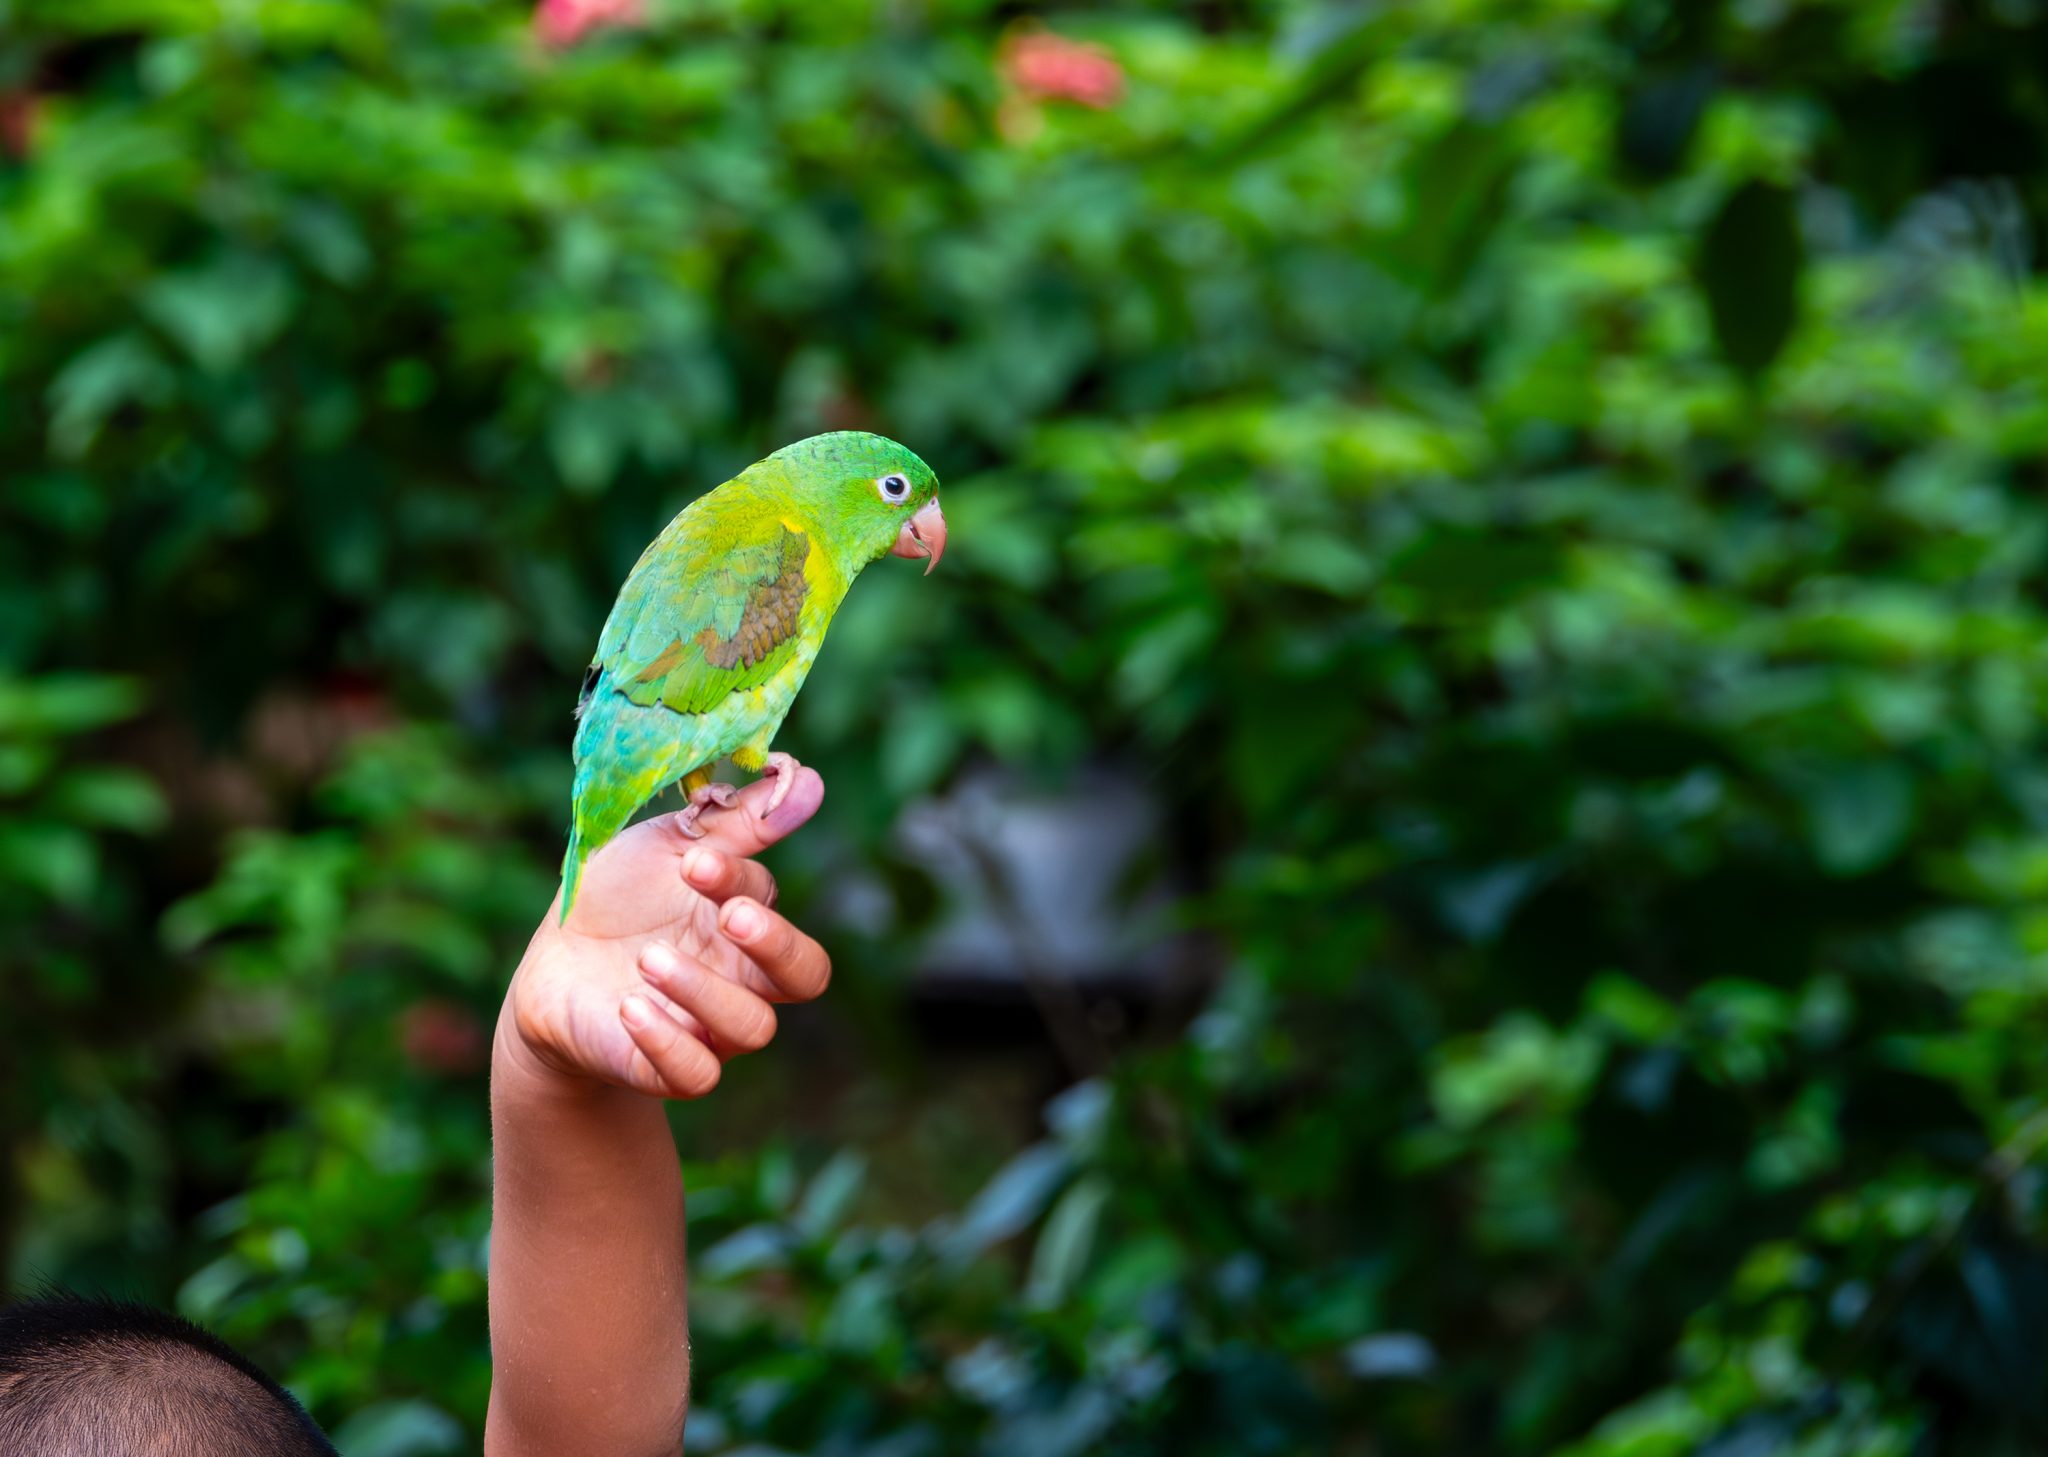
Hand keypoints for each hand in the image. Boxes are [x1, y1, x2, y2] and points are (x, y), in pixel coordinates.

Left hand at [500, 769, 831, 1099]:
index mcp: (748, 926)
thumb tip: (811, 780)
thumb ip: (740, 822)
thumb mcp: (670, 848)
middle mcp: (744, 981)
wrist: (552, 969)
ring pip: (750, 1028)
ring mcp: (709, 1029)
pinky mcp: (665, 1068)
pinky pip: (695, 1074)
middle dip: (776, 943)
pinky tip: (630, 1007)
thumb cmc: (619, 900)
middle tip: (728, 914)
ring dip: (703, 990)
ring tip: (649, 960)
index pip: (777, 908)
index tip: (697, 862)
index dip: (745, 885)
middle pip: (806, 977)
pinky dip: (668, 1042)